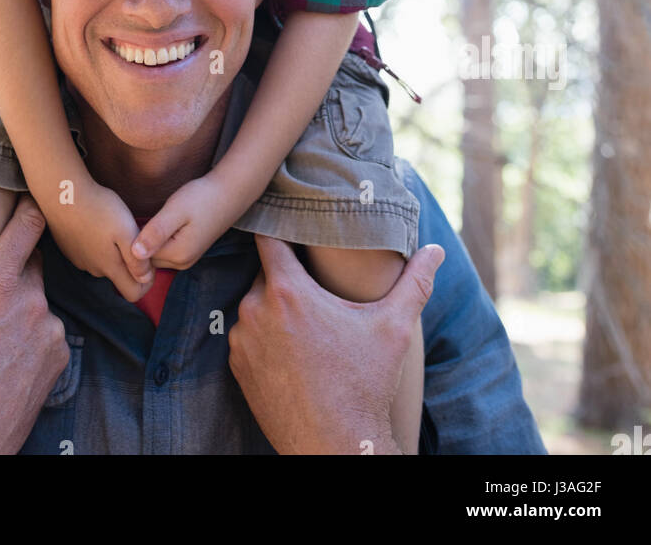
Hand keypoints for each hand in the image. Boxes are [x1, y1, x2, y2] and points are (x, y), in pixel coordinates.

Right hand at [0, 196, 69, 454]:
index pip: (28, 224)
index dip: (27, 207)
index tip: (25, 198)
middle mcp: (30, 303)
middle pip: (31, 262)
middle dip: (11, 265)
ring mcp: (48, 333)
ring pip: (37, 300)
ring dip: (18, 305)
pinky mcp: (58, 362)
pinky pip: (47, 331)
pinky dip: (29, 334)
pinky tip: (0, 353)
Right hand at [46, 178, 154, 300]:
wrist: (62, 193)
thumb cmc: (98, 209)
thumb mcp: (125, 231)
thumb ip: (136, 259)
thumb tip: (145, 279)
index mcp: (109, 267)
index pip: (133, 294)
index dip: (147, 282)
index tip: (149, 259)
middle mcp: (94, 269)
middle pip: (119, 277)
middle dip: (130, 262)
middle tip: (133, 234)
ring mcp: (80, 259)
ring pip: (104, 263)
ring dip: (113, 251)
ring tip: (114, 225)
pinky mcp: (70, 248)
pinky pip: (90, 253)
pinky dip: (98, 243)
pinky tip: (98, 223)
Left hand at [131, 172, 234, 269]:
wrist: (230, 192)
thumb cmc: (202, 197)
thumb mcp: (175, 210)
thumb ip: (155, 232)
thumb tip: (134, 254)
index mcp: (177, 255)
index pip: (140, 256)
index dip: (132, 238)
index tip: (130, 218)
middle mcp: (182, 263)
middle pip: (147, 258)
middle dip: (140, 241)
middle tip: (136, 216)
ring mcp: (187, 259)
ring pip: (155, 254)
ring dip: (149, 239)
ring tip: (150, 217)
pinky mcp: (189, 251)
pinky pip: (165, 249)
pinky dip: (159, 239)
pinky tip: (161, 222)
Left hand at [228, 234, 443, 454]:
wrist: (334, 445)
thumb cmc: (364, 384)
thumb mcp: (393, 328)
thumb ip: (414, 282)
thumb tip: (435, 250)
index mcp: (288, 291)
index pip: (267, 237)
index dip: (278, 226)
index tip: (291, 225)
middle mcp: (255, 310)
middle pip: (266, 273)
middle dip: (288, 276)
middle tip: (314, 285)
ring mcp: (241, 340)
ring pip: (255, 305)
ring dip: (274, 308)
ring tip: (307, 324)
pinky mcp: (236, 367)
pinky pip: (247, 336)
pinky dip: (264, 337)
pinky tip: (292, 350)